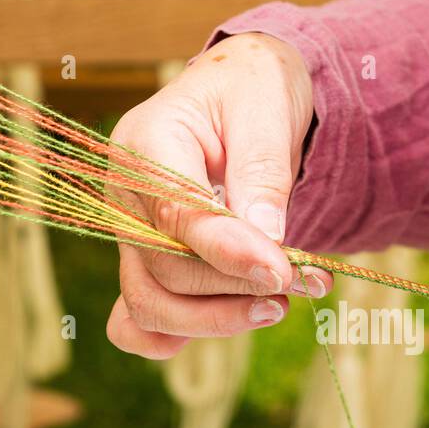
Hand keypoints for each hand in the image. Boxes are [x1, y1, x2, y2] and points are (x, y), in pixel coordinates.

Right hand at [105, 32, 332, 359]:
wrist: (245, 90)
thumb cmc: (253, 90)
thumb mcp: (268, 109)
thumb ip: (263, 173)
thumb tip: (266, 243)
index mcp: (145, 144)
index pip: (176, 214)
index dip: (229, 252)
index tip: (283, 271)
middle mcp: (125, 196)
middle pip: (166, 270)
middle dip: (237, 287)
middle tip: (304, 280)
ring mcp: (131, 234)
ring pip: (152, 304)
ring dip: (220, 319)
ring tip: (281, 305)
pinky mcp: (148, 262)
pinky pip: (136, 318)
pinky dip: (173, 337)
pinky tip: (224, 328)